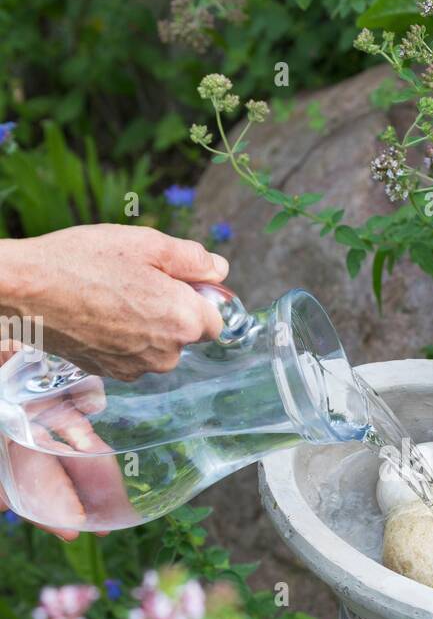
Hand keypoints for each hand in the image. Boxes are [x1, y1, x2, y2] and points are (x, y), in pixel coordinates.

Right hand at [0, 223, 228, 379]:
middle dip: (172, 311)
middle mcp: (167, 353)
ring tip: (112, 297)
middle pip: (186, 334)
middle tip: (136, 281)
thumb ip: (192, 259)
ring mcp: (138, 368)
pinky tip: (98, 315)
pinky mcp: (111, 374)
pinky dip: (123, 339)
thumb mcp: (146, 244)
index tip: (177, 281)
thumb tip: (219, 270)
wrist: (27, 290)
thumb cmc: (84, 261)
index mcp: (184, 320)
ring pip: (158, 346)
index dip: (200, 298)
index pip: (216, 320)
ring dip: (146, 326)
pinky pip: (132, 356)